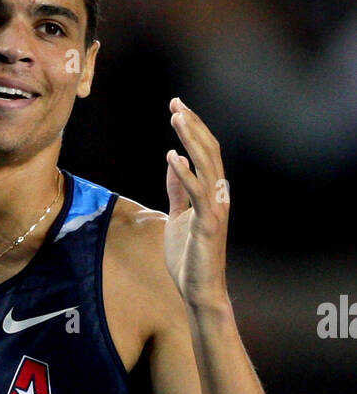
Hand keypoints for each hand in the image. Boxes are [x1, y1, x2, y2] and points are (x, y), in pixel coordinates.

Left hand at [164, 98, 229, 308]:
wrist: (198, 290)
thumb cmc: (189, 257)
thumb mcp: (178, 217)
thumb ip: (178, 190)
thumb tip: (175, 162)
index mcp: (212, 192)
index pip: (205, 153)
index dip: (192, 129)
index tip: (177, 108)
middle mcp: (218, 195)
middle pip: (209, 152)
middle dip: (192, 126)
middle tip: (176, 103)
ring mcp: (215, 209)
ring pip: (207, 166)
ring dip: (191, 140)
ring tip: (177, 119)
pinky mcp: (208, 224)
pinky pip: (198, 193)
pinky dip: (186, 174)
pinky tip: (174, 157)